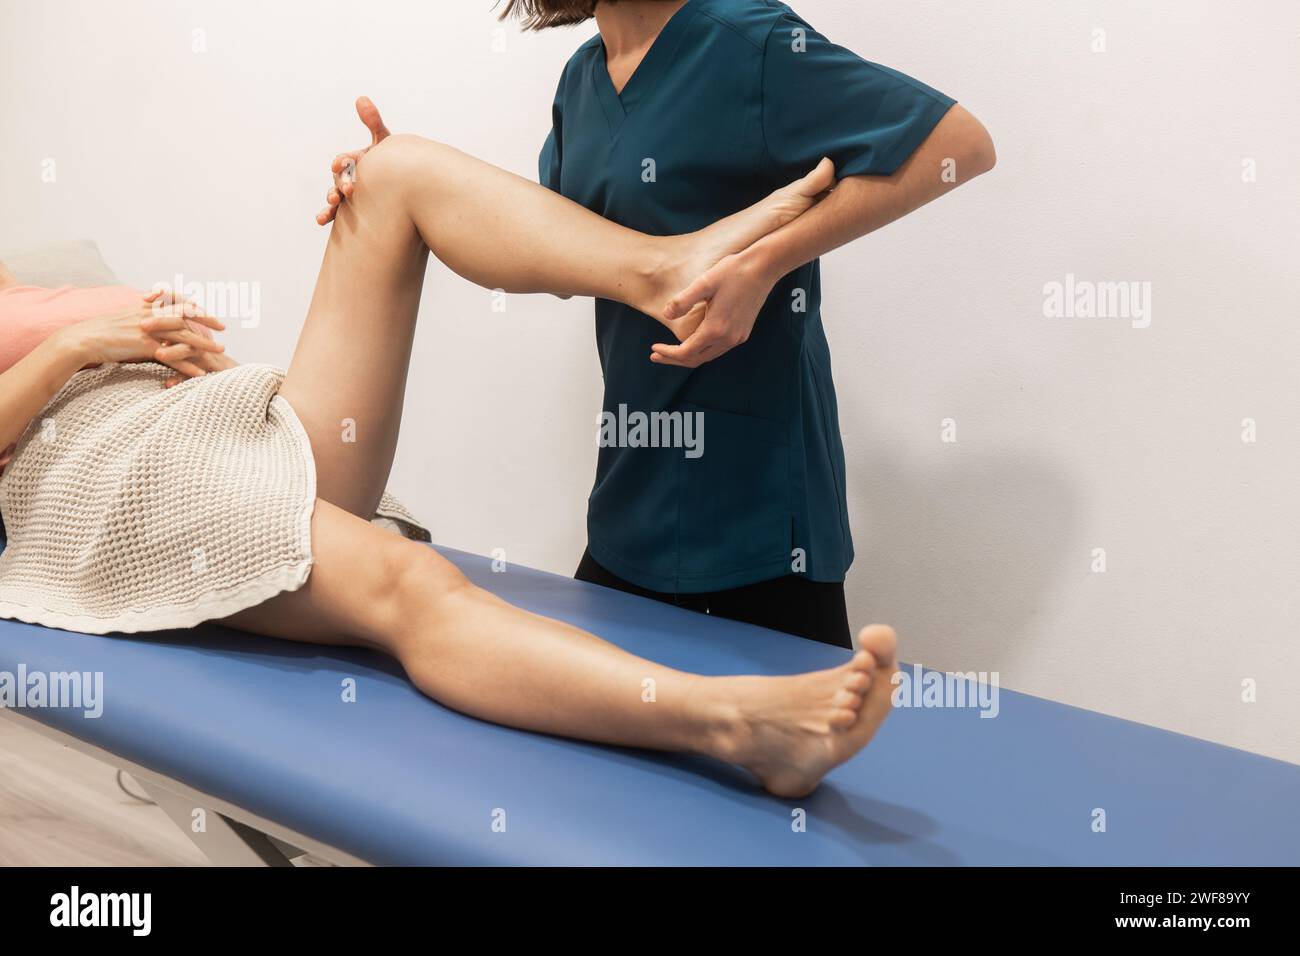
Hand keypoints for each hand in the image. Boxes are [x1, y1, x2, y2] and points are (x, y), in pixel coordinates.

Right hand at [57, 294, 226, 380]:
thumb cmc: (98, 332)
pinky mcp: (145, 346)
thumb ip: (138, 316)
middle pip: (185, 315)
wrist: (81, 339)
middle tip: (223, 327)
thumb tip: (147, 318)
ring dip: (204, 345)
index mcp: (144, 307)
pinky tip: (200, 373)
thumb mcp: (121, 318)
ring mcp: (148, 330)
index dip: (192, 306)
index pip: (174, 302)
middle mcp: (149, 315)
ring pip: (183, 336)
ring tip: (220, 352)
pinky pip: (172, 357)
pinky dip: (188, 366)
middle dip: (206, 320)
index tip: (205, 309)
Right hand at [316, 96, 390, 224]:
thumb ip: (373, 123)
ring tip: (333, 202)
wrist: (408, 189)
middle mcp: (348, 176)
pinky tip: (321, 220)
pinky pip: (335, 214)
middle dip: (340, 183)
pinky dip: (326, 215)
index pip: (345, 160)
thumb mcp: (384, 143)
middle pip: (338, 179)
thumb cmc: (394, 163)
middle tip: (348, 190)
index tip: (340, 165)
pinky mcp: (350, 210)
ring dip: (331, 200)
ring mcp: (348, 194)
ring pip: (334, 196)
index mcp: (355, 161)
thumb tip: (361, 98)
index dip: (342, 162)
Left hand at [649, 249, 778, 367]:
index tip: (653, 348)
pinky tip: (693, 342)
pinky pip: (718, 349)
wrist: (763, 268)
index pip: (686, 352)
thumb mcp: (704, 282)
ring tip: (670, 351)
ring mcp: (737, 337)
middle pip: (696, 360)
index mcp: (716, 328)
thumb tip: (666, 314)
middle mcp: (728, 338)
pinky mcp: (742, 333)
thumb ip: (683, 300)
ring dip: (688, 356)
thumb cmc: (733, 271)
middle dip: (674, 359)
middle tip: (655, 355)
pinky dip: (701, 350)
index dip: (667, 353)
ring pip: (707, 356)